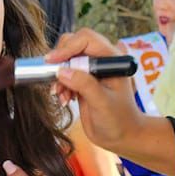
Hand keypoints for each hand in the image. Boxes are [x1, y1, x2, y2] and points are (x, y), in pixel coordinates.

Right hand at [48, 28, 146, 151]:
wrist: (121, 136)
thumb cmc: (120, 120)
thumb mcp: (103, 103)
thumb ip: (85, 85)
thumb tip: (62, 71)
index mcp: (112, 59)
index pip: (87, 39)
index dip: (68, 47)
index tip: (53, 61)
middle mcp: (101, 61)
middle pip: (74, 44)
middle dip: (61, 60)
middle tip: (55, 78)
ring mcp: (91, 71)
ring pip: (66, 59)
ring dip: (59, 76)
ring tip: (61, 95)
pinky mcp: (82, 81)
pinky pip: (65, 74)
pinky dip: (60, 85)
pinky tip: (64, 99)